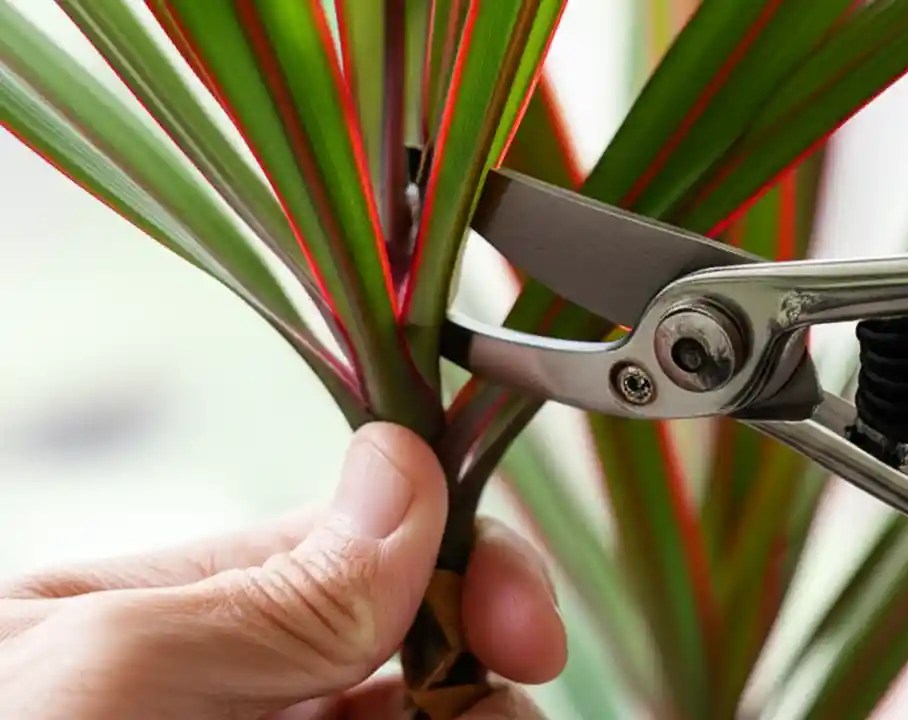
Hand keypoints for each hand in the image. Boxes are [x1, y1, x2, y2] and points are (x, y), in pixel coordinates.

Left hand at [0, 423, 565, 718]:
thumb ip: (273, 586)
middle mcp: (235, 696)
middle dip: (481, 664)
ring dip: (480, 718)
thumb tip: (404, 471)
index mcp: (171, 618)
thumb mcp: (114, 675)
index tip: (524, 625)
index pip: (359, 545)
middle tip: (501, 699)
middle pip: (418, 645)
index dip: (461, 562)